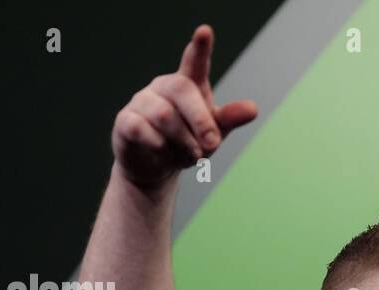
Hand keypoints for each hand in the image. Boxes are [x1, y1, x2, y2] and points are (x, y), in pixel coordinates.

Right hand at [111, 25, 258, 189]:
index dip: (200, 48)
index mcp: (188, 85)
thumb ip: (229, 119)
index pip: (195, 62)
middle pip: (181, 90)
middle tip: (212, 145)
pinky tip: (164, 154)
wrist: (157, 168)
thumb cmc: (189, 144)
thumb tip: (253, 109)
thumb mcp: (214, 133)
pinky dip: (160, 148)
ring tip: (192, 157)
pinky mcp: (125, 121)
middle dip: (201, 120)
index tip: (205, 32)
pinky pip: (141, 129)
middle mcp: (163, 87)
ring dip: (183, 142)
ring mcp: (142, 101)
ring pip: (163, 115)